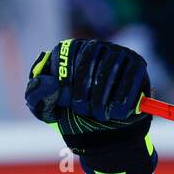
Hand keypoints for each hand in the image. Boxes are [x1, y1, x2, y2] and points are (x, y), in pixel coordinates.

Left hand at [25, 39, 156, 173]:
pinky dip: (122, 99)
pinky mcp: (136, 64)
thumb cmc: (69, 113)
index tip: (64, 102)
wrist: (98, 127)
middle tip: (82, 111)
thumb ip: (36, 94)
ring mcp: (117, 52)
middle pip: (88, 60)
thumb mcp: (46, 107)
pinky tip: (116, 112)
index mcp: (69, 51)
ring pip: (110, 69)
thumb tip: (49, 82)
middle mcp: (94, 46)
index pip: (65, 55)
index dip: (63, 81)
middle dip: (83, 90)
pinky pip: (131, 78)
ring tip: (98, 114)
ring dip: (102, 97)